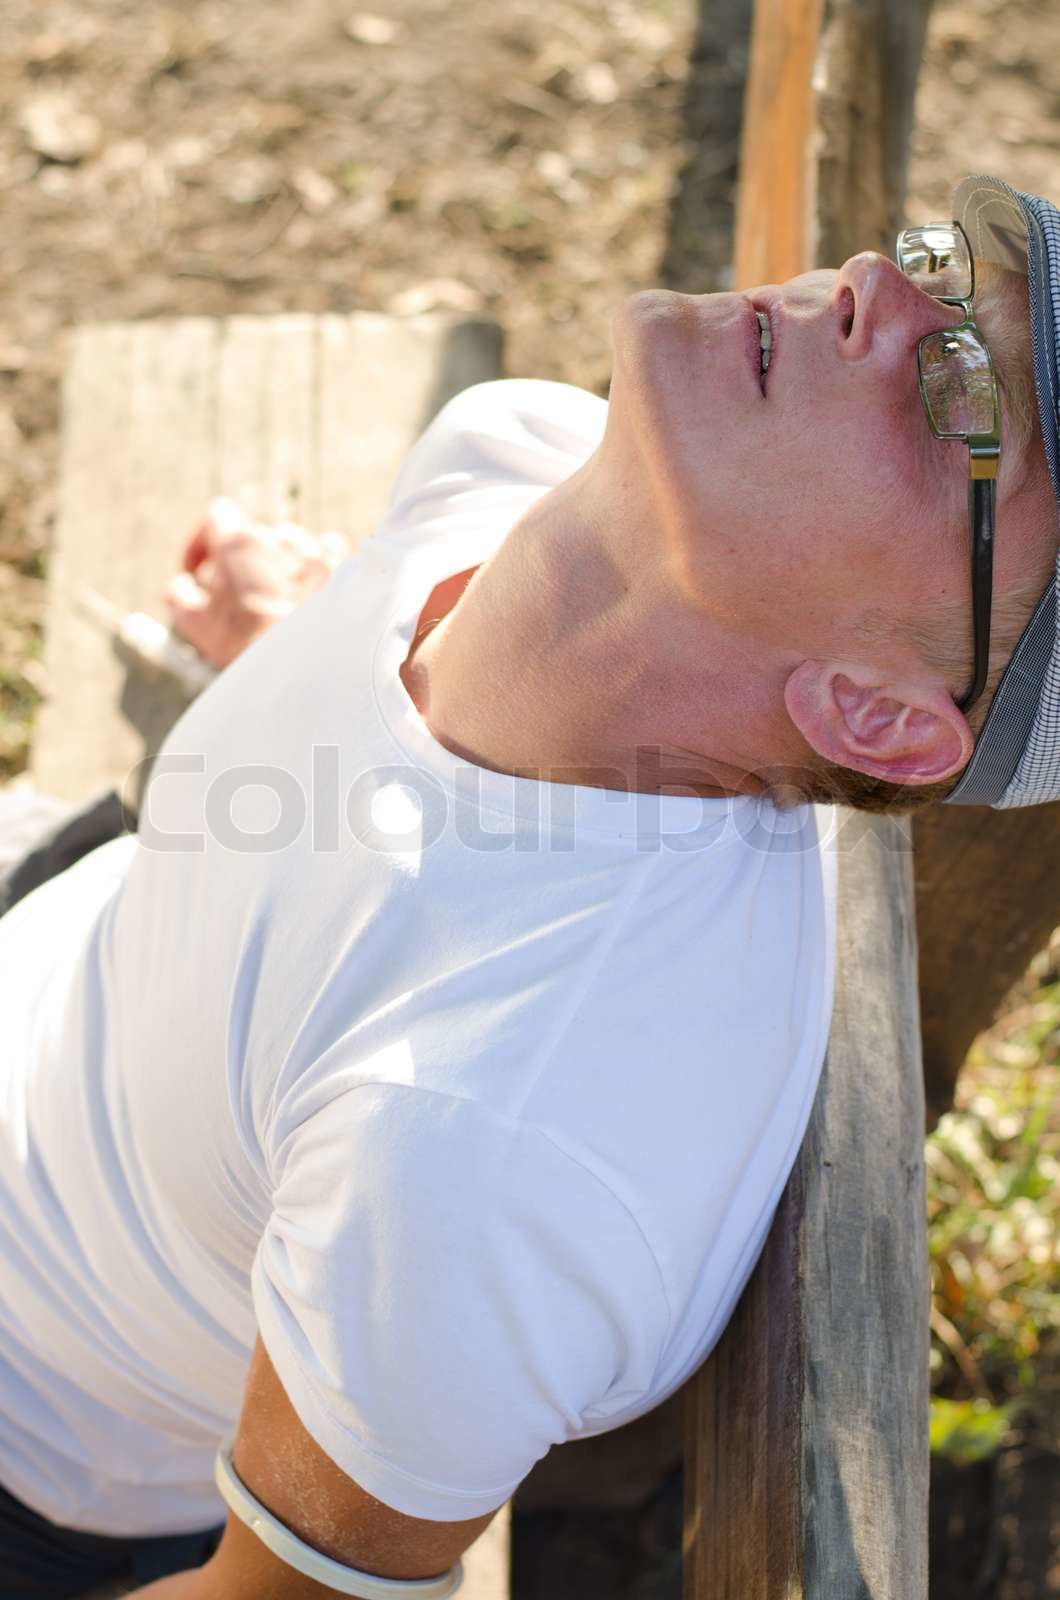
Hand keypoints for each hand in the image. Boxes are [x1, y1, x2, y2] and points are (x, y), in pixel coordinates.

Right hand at [164, 498, 348, 667]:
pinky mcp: (340, 568)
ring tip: (273, 592)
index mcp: (238, 543)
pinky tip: (309, 582)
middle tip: (235, 594)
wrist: (303, 665)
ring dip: (277, 560)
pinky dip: (318, 561)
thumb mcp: (196, 624)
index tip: (200, 572)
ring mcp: (312, 550)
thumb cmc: (248, 645)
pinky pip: (329, 548)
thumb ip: (179, 596)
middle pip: (251, 535)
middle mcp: (277, 537)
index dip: (203, 544)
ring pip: (289, 541)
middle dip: (239, 561)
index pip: (215, 516)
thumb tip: (179, 587)